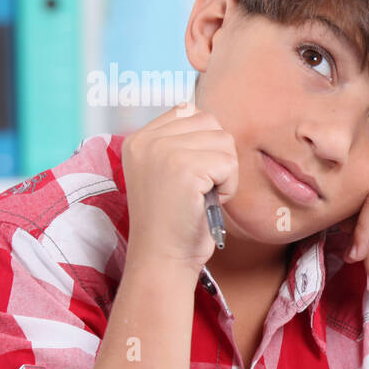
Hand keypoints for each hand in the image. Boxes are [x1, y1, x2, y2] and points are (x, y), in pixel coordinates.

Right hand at [121, 103, 238, 272]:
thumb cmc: (174, 221)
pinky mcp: (184, 168)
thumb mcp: (167, 173)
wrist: (163, 258)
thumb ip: (180, 143)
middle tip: (201, 188)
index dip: (204, 143)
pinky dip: (228, 187)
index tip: (192, 176)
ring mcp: (163, 151)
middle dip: (218, 157)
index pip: (189, 111)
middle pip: (211, 123)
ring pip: (224, 141)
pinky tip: (207, 203)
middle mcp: (146, 140)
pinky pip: (229, 164)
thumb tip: (213, 123)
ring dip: (225, 172)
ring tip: (203, 195)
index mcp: (139, 139)